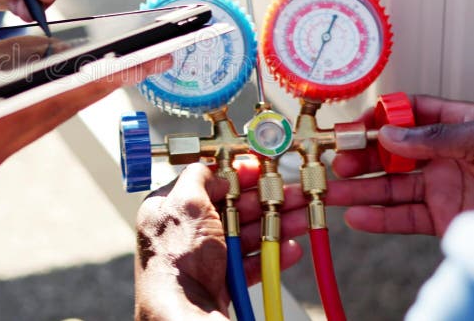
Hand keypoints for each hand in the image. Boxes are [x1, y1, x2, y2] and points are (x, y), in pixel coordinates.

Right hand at [0, 56, 167, 223]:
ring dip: (88, 88)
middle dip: (112, 80)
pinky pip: (27, 118)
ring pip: (51, 111)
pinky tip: (62, 83)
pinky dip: (53, 98)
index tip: (141, 60)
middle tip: (156, 55)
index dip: (97, 81)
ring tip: (124, 65)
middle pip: (65, 105)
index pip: (53, 102)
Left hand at [134, 161, 303, 319]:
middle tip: (293, 194)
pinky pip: (251, 262)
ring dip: (277, 225)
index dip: (238, 174)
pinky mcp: (220, 280)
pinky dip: (271, 255)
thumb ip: (197, 178)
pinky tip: (290, 249)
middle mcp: (186, 231)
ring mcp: (204, 257)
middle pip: (234, 208)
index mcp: (171, 208)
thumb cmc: (176, 260)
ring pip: (247, 234)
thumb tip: (208, 166)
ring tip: (302, 218)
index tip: (262, 169)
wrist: (183, 310)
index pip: (208, 182)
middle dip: (268, 200)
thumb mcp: (185, 204)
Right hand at [325, 95, 473, 236]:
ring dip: (361, 189)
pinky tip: (358, 215)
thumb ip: (435, 136)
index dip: (381, 118)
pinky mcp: (441, 217)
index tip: (358, 125)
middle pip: (391, 152)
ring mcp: (441, 186)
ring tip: (335, 190)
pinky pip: (403, 217)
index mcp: (457, 124)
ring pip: (390, 186)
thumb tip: (391, 133)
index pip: (409, 114)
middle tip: (340, 160)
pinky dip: (379, 218)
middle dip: (362, 156)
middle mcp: (444, 155)